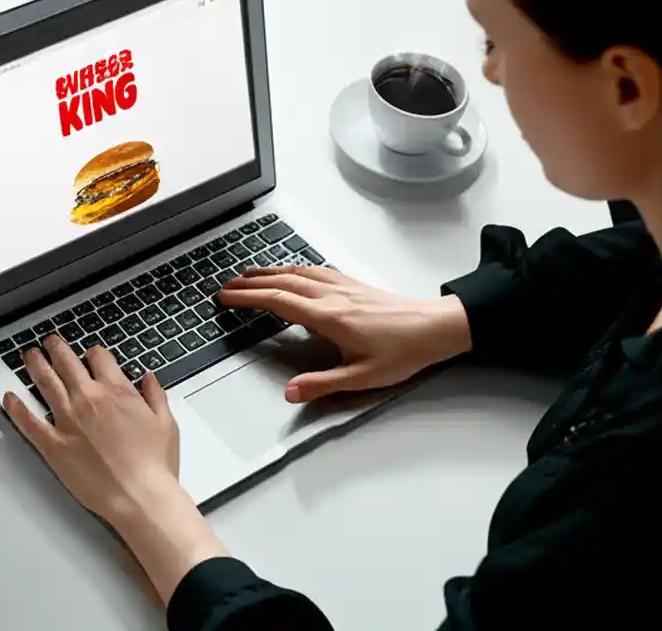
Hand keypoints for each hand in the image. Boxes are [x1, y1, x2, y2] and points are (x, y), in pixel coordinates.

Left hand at [3, 336, 179, 522]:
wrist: (139, 496)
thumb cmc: (154, 466)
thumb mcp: (166, 423)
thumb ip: (155, 395)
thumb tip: (148, 378)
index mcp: (117, 392)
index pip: (99, 358)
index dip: (93, 353)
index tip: (90, 355)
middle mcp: (89, 400)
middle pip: (67, 363)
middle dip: (57, 349)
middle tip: (50, 343)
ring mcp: (68, 421)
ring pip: (46, 383)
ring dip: (36, 366)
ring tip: (29, 356)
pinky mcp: (54, 445)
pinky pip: (29, 422)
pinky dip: (17, 408)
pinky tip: (10, 397)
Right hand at [218, 266, 471, 401]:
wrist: (436, 328)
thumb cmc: (403, 352)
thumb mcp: (361, 377)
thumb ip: (322, 384)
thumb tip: (291, 392)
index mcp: (328, 317)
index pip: (277, 302)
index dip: (247, 298)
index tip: (226, 299)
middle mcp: (332, 296)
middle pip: (281, 282)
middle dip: (250, 283)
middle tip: (227, 287)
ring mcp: (343, 287)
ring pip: (297, 272)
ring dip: (269, 272)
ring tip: (249, 275)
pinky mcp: (354, 285)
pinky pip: (316, 270)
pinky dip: (294, 268)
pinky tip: (292, 272)